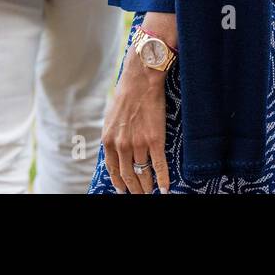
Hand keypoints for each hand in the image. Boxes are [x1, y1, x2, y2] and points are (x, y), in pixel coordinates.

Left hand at [101, 39, 170, 193]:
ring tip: (151, 193)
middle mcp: (121, 145)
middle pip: (128, 176)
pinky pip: (159, 165)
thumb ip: (113, 136)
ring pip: (143, 173)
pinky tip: (166, 188)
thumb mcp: (111, 118)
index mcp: (108, 140)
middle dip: (134, 189)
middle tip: (140, 195)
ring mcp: (138, 144)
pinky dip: (163, 179)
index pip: (113, 170)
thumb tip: (116, 150)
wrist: (140, 79)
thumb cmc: (127, 94)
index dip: (119, 184)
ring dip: (147, 187)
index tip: (124, 191)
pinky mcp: (155, 140)